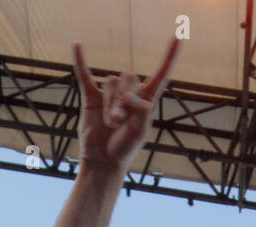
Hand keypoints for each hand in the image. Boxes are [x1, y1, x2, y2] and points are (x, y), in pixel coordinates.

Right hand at [72, 35, 179, 173]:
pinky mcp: (91, 96)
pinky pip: (84, 74)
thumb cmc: (124, 149)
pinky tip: (76, 44)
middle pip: (128, 79)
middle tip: (119, 122)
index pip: (160, 74)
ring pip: (110, 82)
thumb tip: (134, 97)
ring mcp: (109, 94)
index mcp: (146, 100)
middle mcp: (129, 93)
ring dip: (110, 104)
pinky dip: (80, 60)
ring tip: (109, 123)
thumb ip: (141, 112)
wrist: (103, 160)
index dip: (169, 57)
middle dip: (123, 101)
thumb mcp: (139, 133)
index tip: (178, 37)